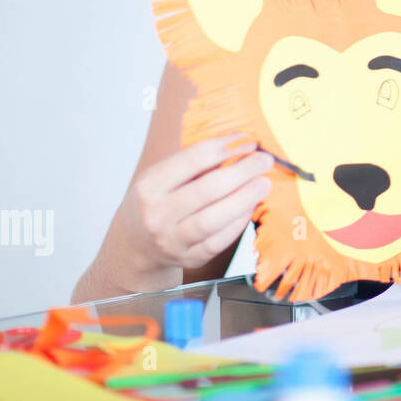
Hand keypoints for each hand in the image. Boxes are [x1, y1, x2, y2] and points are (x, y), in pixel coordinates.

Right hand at [116, 133, 272, 284]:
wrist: (137, 245)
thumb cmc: (158, 202)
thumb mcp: (163, 177)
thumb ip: (197, 162)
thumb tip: (241, 144)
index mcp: (148, 186)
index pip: (192, 160)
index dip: (225, 147)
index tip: (248, 141)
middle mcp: (156, 215)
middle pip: (206, 190)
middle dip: (241, 173)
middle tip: (264, 161)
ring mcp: (170, 241)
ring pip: (212, 220)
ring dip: (244, 199)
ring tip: (264, 184)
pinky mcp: (187, 259)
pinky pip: (218, 242)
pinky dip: (238, 223)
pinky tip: (251, 207)